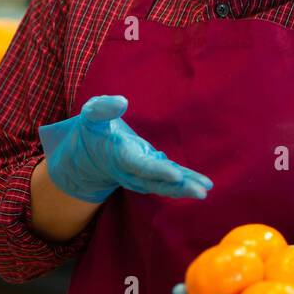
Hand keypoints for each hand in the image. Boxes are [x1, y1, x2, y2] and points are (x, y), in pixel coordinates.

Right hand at [39, 95, 212, 202]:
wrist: (88, 154)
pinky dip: (185, 182)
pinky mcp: (152, 172)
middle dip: (179, 187)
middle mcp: (132, 171)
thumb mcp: (91, 115)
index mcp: (120, 156)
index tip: (176, 175)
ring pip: (165, 184)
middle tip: (201, 192)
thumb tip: (122, 101)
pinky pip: (169, 180)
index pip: (141, 166)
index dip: (159, 172)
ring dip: (186, 188)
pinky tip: (204, 184)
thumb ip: (103, 108)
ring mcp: (143, 175)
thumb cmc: (93, 130)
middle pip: (157, 182)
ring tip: (205, 189)